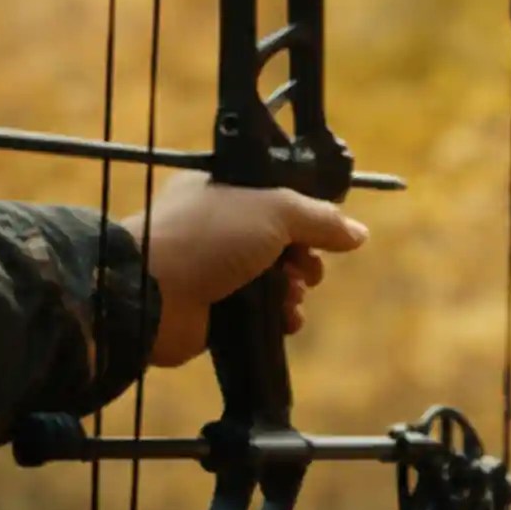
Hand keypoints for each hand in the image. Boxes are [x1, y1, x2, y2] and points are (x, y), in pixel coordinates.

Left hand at [120, 171, 368, 366]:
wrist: (151, 295)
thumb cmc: (209, 237)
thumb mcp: (276, 211)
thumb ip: (321, 219)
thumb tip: (358, 233)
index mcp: (223, 189)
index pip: (278, 198)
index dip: (306, 216)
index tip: (322, 233)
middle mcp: (218, 226)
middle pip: (281, 241)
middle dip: (304, 258)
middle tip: (307, 270)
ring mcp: (213, 269)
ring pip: (273, 278)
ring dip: (294, 290)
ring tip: (292, 296)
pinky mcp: (214, 308)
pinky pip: (259, 311)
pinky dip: (279, 316)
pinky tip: (286, 320)